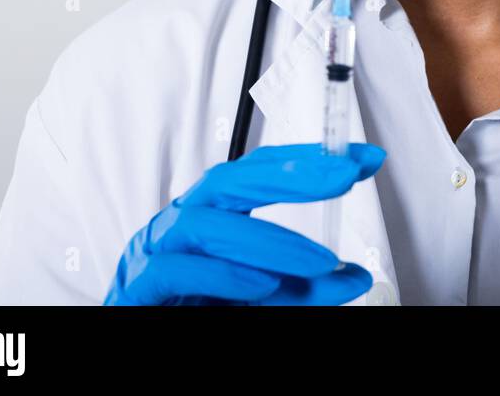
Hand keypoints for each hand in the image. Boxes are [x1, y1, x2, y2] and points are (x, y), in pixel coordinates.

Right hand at [104, 143, 384, 304]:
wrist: (135, 339)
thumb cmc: (198, 309)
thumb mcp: (265, 297)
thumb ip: (304, 287)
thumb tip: (356, 276)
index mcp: (212, 216)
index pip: (259, 173)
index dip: (309, 160)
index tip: (365, 160)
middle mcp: (183, 223)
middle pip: (229, 180)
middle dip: (291, 174)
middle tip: (343, 177)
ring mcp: (155, 250)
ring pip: (206, 225)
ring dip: (269, 242)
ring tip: (319, 261)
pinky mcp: (137, 286)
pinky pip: (175, 270)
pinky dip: (222, 275)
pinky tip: (261, 286)